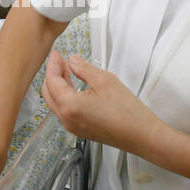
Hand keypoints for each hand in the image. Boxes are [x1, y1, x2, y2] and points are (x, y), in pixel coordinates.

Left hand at [41, 50, 164, 152]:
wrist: (140, 135)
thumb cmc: (127, 112)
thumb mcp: (105, 81)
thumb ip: (84, 68)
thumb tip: (73, 61)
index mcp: (70, 106)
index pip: (52, 81)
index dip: (53, 65)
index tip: (57, 54)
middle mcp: (67, 119)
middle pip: (48, 93)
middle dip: (52, 75)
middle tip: (60, 61)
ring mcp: (72, 127)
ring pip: (55, 103)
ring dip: (58, 86)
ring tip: (67, 71)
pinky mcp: (80, 130)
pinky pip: (64, 111)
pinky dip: (64, 97)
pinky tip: (74, 87)